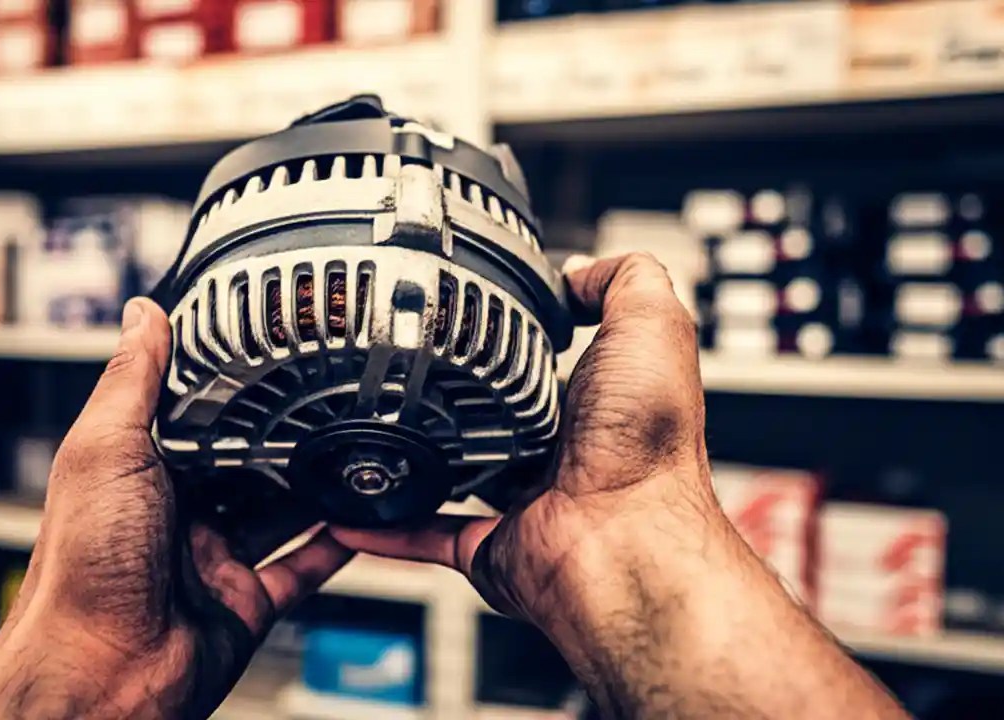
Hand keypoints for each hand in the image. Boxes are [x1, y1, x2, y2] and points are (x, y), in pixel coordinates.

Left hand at [0, 298, 352, 719]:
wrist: (98, 674)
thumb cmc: (80, 571)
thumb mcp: (103, 451)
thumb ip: (133, 382)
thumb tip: (142, 316)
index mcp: (138, 471)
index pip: (193, 412)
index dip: (229, 383)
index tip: (269, 350)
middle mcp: (176, 512)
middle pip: (244, 459)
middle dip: (282, 431)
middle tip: (329, 393)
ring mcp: (213, 557)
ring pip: (280, 509)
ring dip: (314, 482)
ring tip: (354, 443)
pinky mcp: (246, 601)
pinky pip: (303, 567)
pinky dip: (336, 544)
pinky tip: (360, 517)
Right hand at [334, 253, 713, 626]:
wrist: (630, 539)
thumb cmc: (648, 446)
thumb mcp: (651, 326)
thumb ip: (624, 280)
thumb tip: (580, 270)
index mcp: (593, 403)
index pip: (541, 361)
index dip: (508, 336)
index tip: (461, 312)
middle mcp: (558, 453)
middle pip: (489, 414)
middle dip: (447, 393)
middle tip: (396, 361)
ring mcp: (521, 502)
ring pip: (452, 475)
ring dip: (414, 454)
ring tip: (367, 423)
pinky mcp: (488, 545)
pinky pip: (423, 535)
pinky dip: (386, 527)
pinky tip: (351, 507)